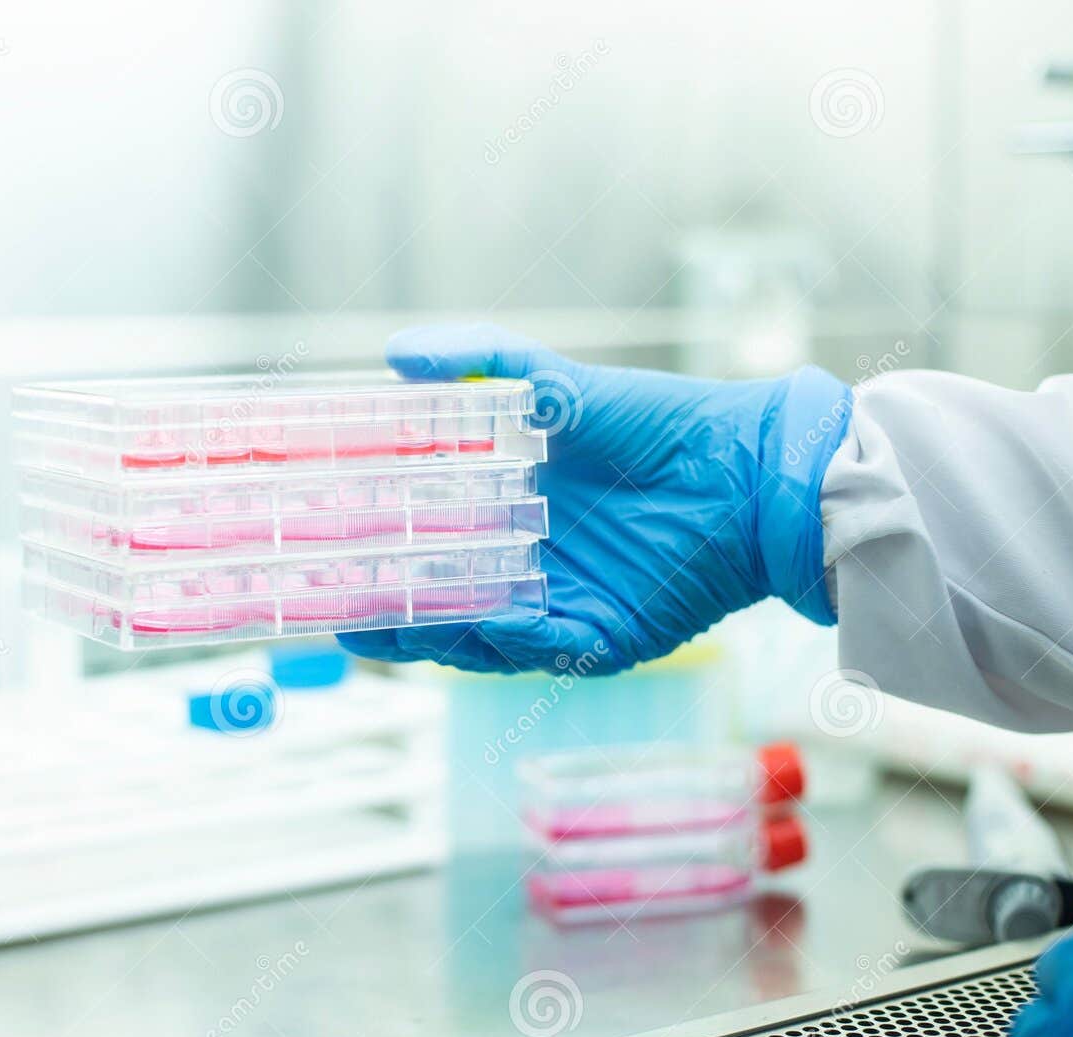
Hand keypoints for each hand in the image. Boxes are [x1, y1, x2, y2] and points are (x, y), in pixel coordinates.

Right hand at [337, 323, 852, 673]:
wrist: (744, 469)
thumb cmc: (658, 424)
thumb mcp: (557, 384)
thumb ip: (480, 360)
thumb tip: (394, 351)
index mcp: (507, 517)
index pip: (427, 550)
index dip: (380, 561)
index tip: (329, 561)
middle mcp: (526, 570)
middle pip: (440, 605)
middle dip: (389, 616)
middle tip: (338, 613)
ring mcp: (560, 607)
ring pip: (479, 637)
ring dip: (434, 634)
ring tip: (381, 628)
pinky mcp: (600, 637)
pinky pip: (542, 649)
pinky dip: (511, 639)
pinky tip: (485, 620)